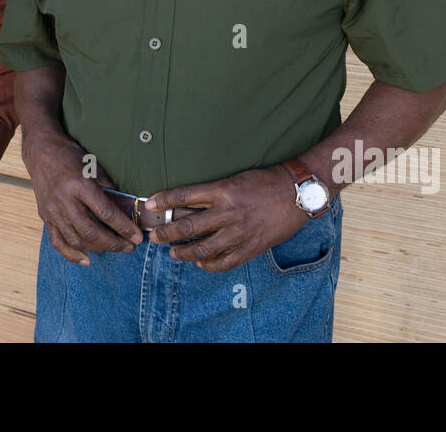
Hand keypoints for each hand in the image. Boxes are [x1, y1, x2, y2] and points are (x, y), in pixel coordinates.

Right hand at [21, 128, 140, 265]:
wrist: (41, 151)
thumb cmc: (70, 155)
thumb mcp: (93, 166)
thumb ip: (108, 189)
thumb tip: (126, 208)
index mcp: (80, 184)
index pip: (106, 212)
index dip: (123, 227)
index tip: (136, 237)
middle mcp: (65, 200)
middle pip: (90, 231)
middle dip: (112, 243)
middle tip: (128, 247)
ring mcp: (53, 211)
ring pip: (75, 239)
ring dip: (97, 249)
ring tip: (113, 249)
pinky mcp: (45, 217)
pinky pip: (57, 242)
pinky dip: (71, 254)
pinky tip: (86, 259)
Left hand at [145, 166, 308, 272]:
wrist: (296, 193)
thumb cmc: (264, 182)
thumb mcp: (235, 179)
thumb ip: (213, 193)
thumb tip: (187, 203)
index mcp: (222, 191)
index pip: (184, 195)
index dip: (163, 200)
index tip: (149, 204)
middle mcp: (227, 212)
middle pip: (187, 227)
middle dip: (166, 233)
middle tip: (154, 237)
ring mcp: (238, 232)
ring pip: (202, 249)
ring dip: (183, 254)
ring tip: (173, 254)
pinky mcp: (250, 247)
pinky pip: (224, 262)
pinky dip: (209, 265)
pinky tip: (201, 263)